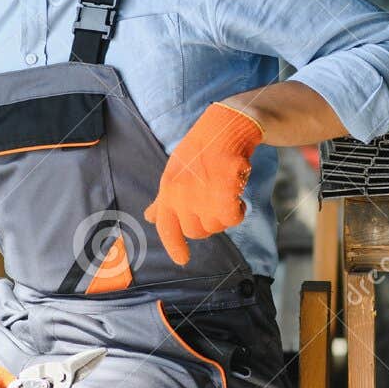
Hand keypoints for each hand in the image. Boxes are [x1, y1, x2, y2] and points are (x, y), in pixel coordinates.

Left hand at [144, 101, 264, 264]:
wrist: (225, 127)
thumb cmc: (201, 148)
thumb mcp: (175, 171)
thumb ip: (164, 199)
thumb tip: (149, 218)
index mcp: (167, 190)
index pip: (166, 227)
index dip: (173, 246)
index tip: (182, 260)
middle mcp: (181, 197)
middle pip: (196, 231)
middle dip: (208, 222)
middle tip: (216, 201)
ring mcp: (202, 197)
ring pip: (216, 226)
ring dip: (225, 214)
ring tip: (226, 190)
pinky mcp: (223, 194)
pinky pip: (233, 218)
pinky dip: (239, 210)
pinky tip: (238, 193)